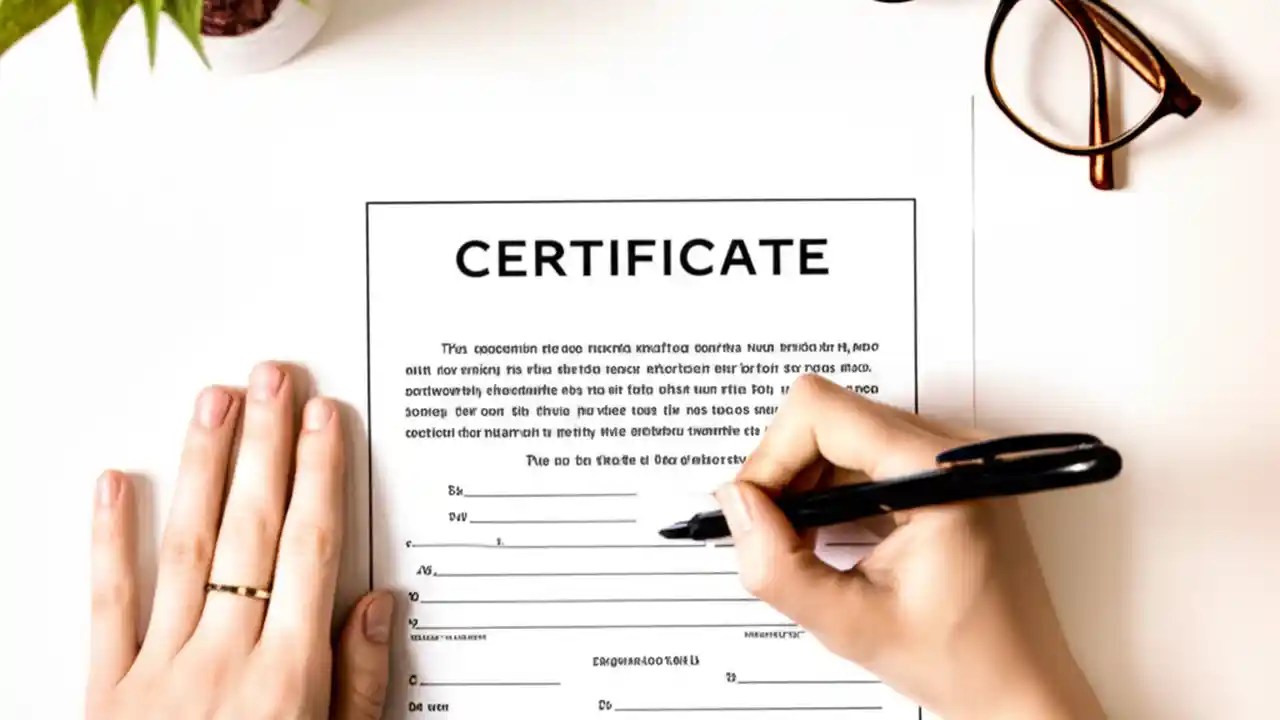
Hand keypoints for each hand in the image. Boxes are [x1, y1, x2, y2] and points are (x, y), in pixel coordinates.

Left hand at [87, 363, 391, 719]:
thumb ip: (359, 686)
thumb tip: (377, 605)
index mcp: (289, 680)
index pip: (311, 550)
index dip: (319, 474)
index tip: (322, 419)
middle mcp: (225, 662)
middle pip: (253, 531)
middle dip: (265, 445)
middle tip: (272, 378)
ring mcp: (159, 673)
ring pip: (186, 549)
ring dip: (202, 467)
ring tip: (212, 402)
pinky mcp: (105, 694)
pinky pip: (105, 606)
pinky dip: (107, 542)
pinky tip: (115, 485)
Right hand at [716, 375, 1104, 719]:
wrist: (1023, 688)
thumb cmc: (965, 662)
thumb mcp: (851, 625)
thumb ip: (778, 566)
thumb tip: (736, 504)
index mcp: (938, 473)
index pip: (820, 412)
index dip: (770, 456)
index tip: (755, 510)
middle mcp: (951, 449)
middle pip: (828, 415)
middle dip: (784, 472)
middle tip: (773, 535)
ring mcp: (951, 456)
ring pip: (842, 431)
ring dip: (806, 482)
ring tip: (804, 543)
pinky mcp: (944, 470)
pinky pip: (866, 452)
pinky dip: (832, 488)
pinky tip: (832, 537)